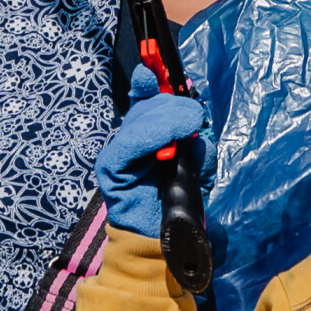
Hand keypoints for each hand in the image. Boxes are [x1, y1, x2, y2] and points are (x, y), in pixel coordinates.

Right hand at [92, 66, 206, 237]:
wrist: (163, 242)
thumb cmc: (180, 203)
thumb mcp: (198, 166)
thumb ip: (197, 143)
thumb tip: (198, 126)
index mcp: (149, 135)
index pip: (146, 98)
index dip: (153, 81)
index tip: (164, 69)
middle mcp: (130, 138)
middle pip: (150, 105)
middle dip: (176, 107)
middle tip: (196, 119)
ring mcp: (118, 152)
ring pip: (142, 119)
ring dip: (170, 120)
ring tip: (190, 128)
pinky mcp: (112, 167)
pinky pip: (130, 142)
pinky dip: (152, 136)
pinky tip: (169, 142)